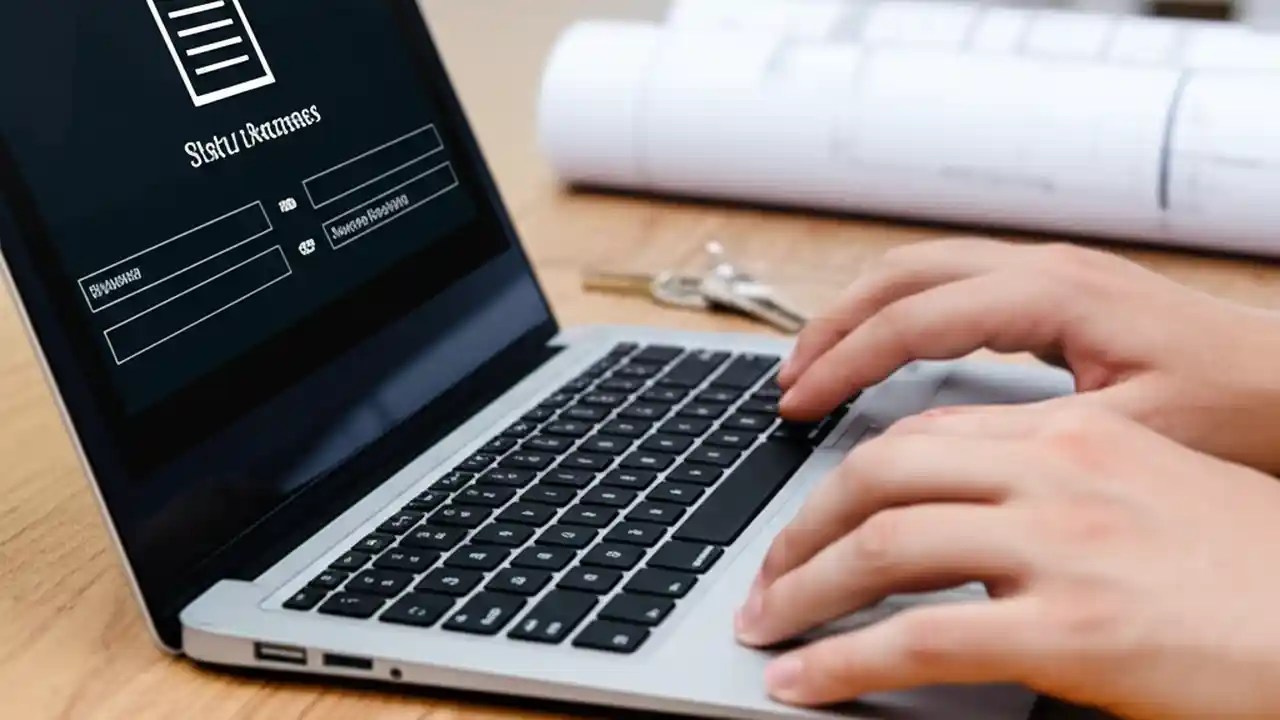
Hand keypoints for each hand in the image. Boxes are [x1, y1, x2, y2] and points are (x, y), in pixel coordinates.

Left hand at [735, 404, 1279, 718]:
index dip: (844, 476)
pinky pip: (917, 639)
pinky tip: (802, 680)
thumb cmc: (1250, 565)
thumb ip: (1042, 483)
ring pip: (882, 547)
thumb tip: (953, 510)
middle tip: (766, 573)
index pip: (919, 437)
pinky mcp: (1072, 632)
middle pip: (879, 475)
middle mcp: (1056, 474)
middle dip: (800, 526)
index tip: (809, 514)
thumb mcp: (1142, 487)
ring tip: (765, 625)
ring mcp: (1061, 550)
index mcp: (1070, 435)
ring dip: (802, 588)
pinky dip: (839, 660)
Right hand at [777, 238, 1279, 472]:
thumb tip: (923, 464)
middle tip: (787, 384)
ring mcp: (1049, 272)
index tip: (796, 406)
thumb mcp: (1126, 436)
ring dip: (860, 313)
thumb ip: (1021, 438)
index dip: (841, 364)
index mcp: (1050, 295)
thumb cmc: (1240, 412)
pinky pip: (952, 283)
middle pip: (899, 275)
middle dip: (832, 327)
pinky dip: (900, 313)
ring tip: (817, 365)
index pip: (909, 319)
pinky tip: (887, 352)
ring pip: (921, 269)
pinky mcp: (1057, 291)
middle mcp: (1042, 268)